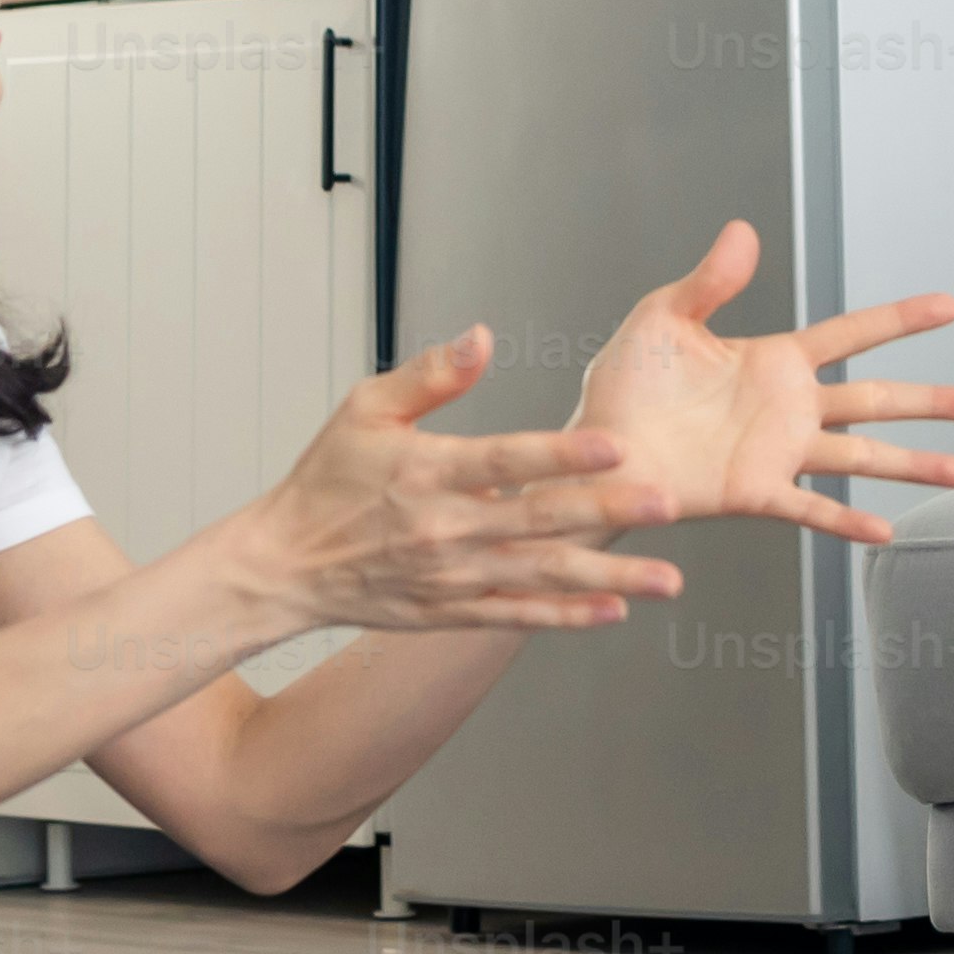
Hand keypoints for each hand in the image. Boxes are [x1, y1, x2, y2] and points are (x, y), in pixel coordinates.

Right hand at [239, 331, 678, 635]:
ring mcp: (452, 576)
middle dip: (608, 512)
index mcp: (426, 471)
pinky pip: (519, 616)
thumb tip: (482, 337)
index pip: (505, 458)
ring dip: (609, 577)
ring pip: (542, 576)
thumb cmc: (326, 479)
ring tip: (669, 578)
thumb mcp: (364, 409)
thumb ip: (429, 374)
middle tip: (667, 504)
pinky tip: (616, 611)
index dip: (562, 454)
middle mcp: (445, 528)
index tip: (616, 446)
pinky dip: (568, 616)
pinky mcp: (452, 611)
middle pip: (539, 520)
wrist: (284, 565)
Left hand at [574, 222, 953, 534]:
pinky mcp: (754, 492)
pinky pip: (810, 508)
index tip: (950, 306)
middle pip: (876, 400)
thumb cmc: (623, 386)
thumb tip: (745, 230)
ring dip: (912, 464)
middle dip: (932, 402)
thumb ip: (708, 281)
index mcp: (774, 360)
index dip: (900, 319)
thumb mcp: (662, 318)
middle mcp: (788, 407)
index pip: (851, 333)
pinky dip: (848, 522)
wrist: (595, 454)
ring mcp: (777, 453)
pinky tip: (887, 532)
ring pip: (860, 457)